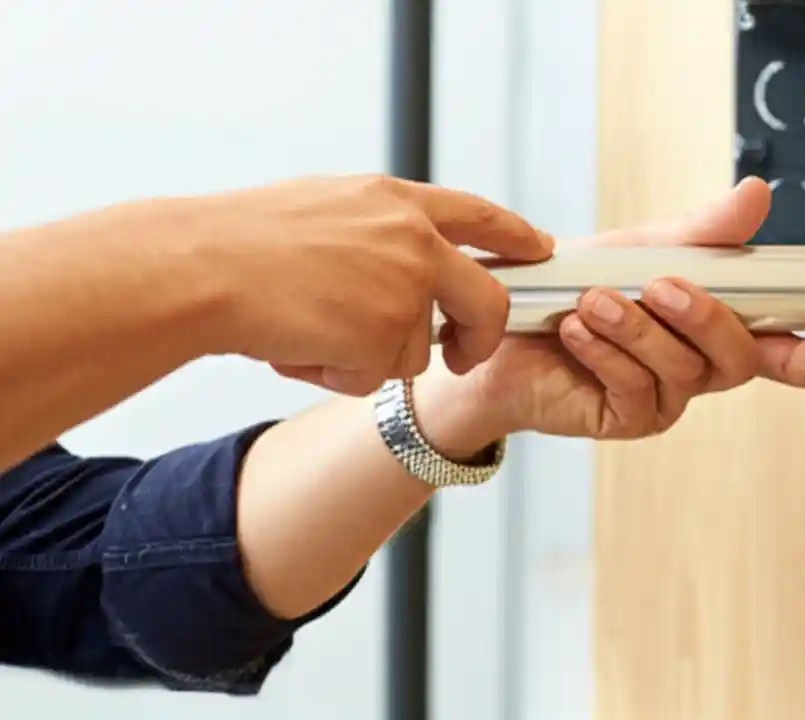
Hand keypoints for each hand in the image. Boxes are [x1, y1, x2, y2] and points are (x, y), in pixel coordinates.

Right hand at [173, 174, 553, 394]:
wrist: (202, 268)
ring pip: (415, 353)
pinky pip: (376, 378)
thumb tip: (410, 265)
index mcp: (396, 201)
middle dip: (480, 339)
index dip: (515, 233)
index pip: (478, 214)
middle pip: (487, 300)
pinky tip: (301, 345)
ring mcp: (404, 287)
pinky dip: (339, 375)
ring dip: (367, 357)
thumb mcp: (326, 208)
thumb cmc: (245, 242)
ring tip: (310, 328)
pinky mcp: (385, 334)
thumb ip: (379, 230)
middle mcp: (414, 240)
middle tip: (462, 358)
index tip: (541, 248)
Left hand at [411, 177, 804, 457]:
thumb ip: (703, 232)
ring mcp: (665, 398)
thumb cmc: (578, 288)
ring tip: (595, 300)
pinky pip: (634, 389)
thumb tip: (757, 196)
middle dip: (706, 318)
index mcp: (716, 326)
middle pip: (740, 358)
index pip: (784, 346)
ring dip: (637, 329)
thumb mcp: (642, 247)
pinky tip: (578, 330)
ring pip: (682, 371)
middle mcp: (699, 367)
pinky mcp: (625, 418)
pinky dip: (605, 353)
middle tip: (663, 285)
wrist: (503, 330)